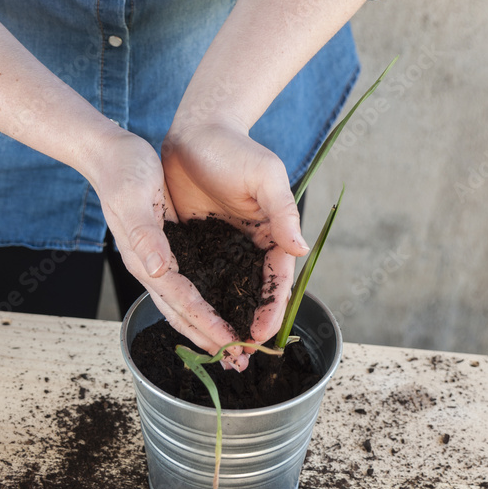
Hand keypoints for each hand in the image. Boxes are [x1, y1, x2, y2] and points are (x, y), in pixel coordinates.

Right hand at [87, 126, 248, 367]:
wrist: (111, 153)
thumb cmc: (122, 170)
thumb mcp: (134, 198)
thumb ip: (143, 235)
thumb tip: (156, 269)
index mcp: (145, 257)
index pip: (180, 299)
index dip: (204, 322)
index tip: (228, 342)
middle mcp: (151, 265)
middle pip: (182, 312)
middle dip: (208, 338)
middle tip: (238, 362)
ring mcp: (158, 259)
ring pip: (186, 303)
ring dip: (208, 327)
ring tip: (232, 348)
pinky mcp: (168, 248)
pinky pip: (189, 284)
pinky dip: (207, 302)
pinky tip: (222, 309)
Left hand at [162, 121, 308, 345]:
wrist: (196, 130)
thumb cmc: (235, 149)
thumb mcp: (265, 176)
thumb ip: (282, 212)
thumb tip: (300, 248)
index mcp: (272, 232)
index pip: (277, 280)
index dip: (271, 309)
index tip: (260, 335)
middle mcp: (249, 244)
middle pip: (252, 294)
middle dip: (248, 327)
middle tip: (239, 358)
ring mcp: (222, 245)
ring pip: (224, 292)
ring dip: (222, 320)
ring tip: (217, 351)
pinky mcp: (195, 242)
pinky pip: (197, 278)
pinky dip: (196, 301)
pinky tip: (187, 322)